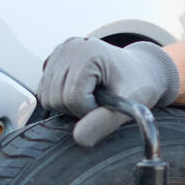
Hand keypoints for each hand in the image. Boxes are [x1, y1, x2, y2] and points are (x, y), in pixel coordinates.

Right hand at [36, 37, 180, 147]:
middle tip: (100, 103)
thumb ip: (104, 122)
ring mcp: (60, 51)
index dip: (89, 111)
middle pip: (55, 98)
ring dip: (68, 105)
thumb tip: (78, 138)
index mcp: (89, 52)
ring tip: (91, 97)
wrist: (141, 69)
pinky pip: (44, 91)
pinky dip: (60, 98)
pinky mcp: (53, 58)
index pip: (72, 97)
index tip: (107, 105)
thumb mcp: (129, 105)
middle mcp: (70, 47)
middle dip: (77, 109)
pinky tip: (80, 91)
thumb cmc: (138, 85)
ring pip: (46, 97)